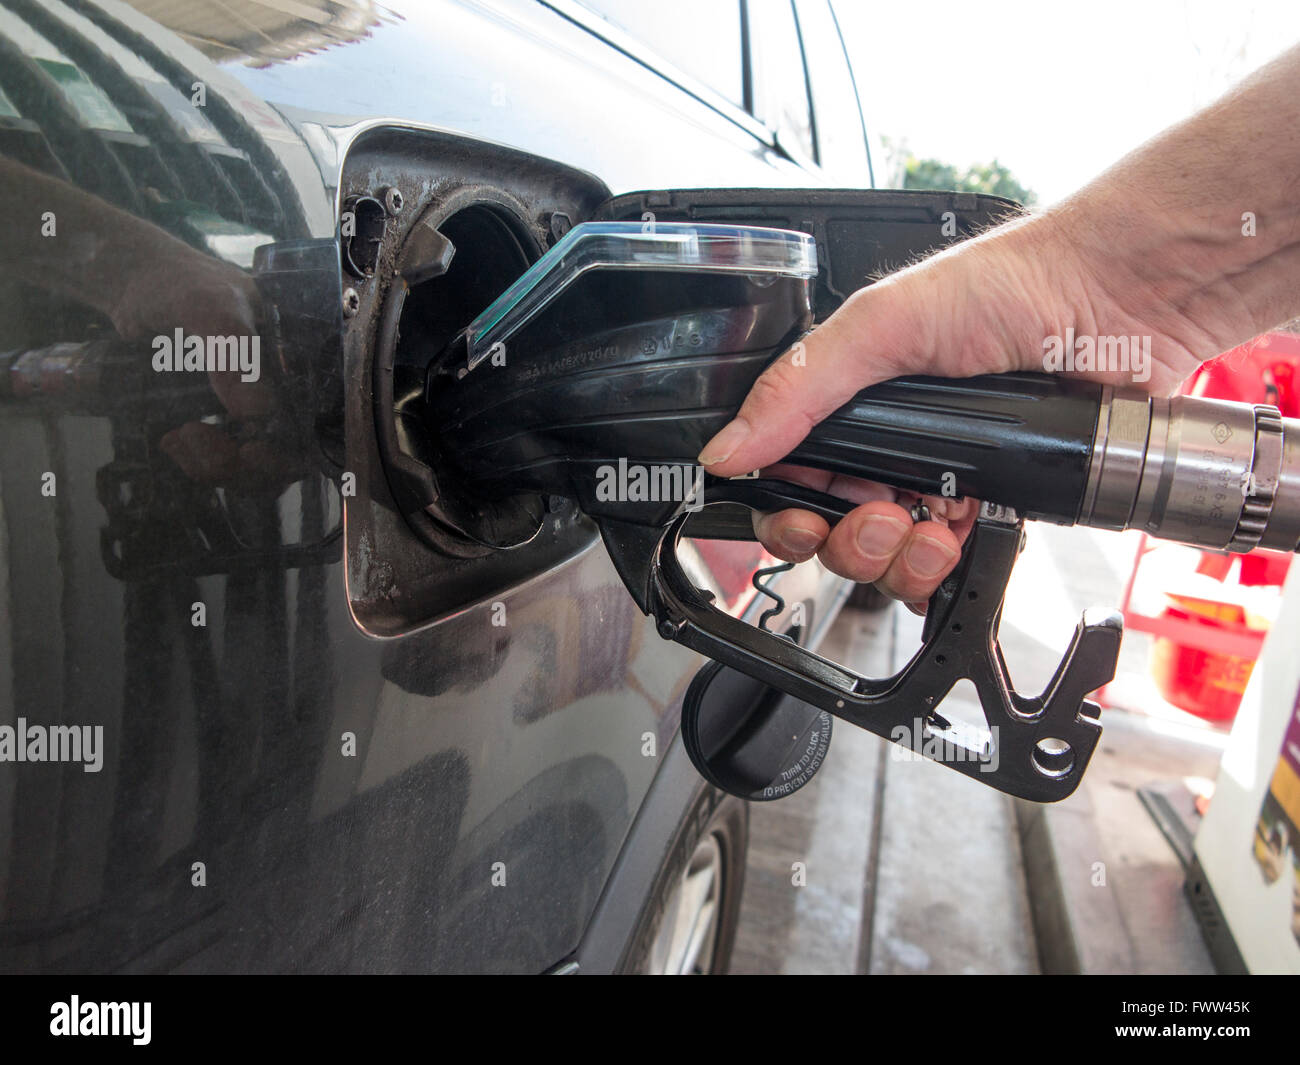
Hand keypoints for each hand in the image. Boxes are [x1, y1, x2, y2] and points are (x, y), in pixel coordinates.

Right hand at [697, 205, 1224, 607]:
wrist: (1114, 299)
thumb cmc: (1007, 285)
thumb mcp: (882, 325)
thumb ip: (800, 390)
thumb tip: (728, 445)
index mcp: (851, 406)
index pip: (793, 480)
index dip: (787, 514)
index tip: (798, 519)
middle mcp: (890, 449)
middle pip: (835, 535)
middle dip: (848, 542)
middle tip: (878, 515)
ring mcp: (942, 482)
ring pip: (890, 562)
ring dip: (900, 560)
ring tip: (929, 525)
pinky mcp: (994, 507)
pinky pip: (952, 567)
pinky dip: (947, 568)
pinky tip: (960, 534)